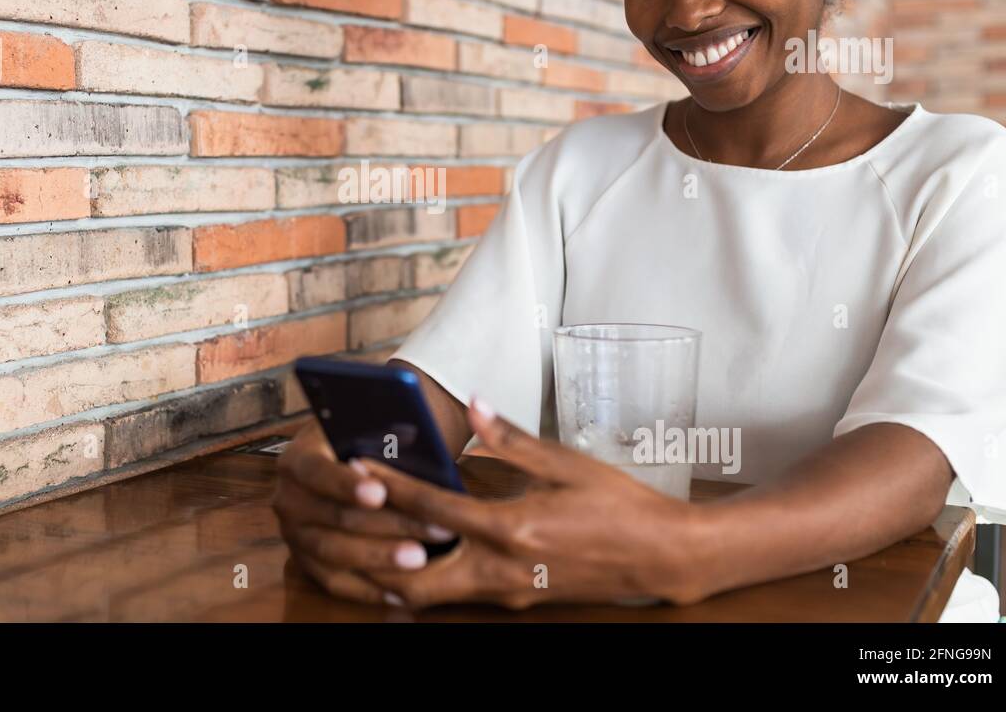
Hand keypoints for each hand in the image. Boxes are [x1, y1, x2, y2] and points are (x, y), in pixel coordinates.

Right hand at [270, 418, 458, 604]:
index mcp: (297, 459)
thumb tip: (411, 436)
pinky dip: (368, 589)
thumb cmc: (364, 440)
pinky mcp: (306, 562)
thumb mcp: (368, 426)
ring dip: (380, 558)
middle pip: (334, 517)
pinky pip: (335, 582)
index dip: (346, 484)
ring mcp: (294, 535)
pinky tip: (403, 591)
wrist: (340, 458)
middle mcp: (288, 499)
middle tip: (430, 529)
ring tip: (421, 558)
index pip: (316, 472)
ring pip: (335, 553)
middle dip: (386, 525)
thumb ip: (382, 433)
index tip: (379, 493)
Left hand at [356, 399, 704, 610]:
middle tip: (343, 522)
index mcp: (511, 528)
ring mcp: (509, 592)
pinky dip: (428, 580)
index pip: (431, 507)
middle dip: (373, 552)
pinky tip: (413, 555)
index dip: (388, 486)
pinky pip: (458, 596)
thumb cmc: (618, 505)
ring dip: (395, 571)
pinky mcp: (518, 601)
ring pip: (431, 596)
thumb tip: (475, 406)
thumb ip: (511, 438)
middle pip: (414, 576)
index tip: (356, 468)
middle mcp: (502, 569)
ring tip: (363, 540)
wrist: (661, 557)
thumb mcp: (566, 463)